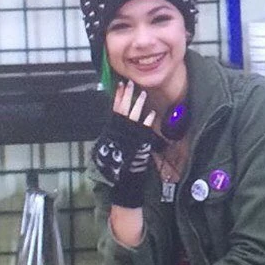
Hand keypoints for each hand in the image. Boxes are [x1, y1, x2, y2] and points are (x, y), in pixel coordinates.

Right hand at [92, 81, 156, 207]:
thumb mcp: (114, 145)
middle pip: (123, 110)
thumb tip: (121, 118)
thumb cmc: (119, 164)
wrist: (122, 179)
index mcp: (112, 130)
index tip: (120, 85)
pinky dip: (147, 122)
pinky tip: (151, 114)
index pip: (114, 110)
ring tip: (142, 94)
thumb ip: (118, 132)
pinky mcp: (138, 144)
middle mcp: (119, 132)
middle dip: (126, 96)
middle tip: (130, 84)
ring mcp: (129, 137)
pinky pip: (143, 130)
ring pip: (133, 117)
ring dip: (138, 105)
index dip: (117, 97)